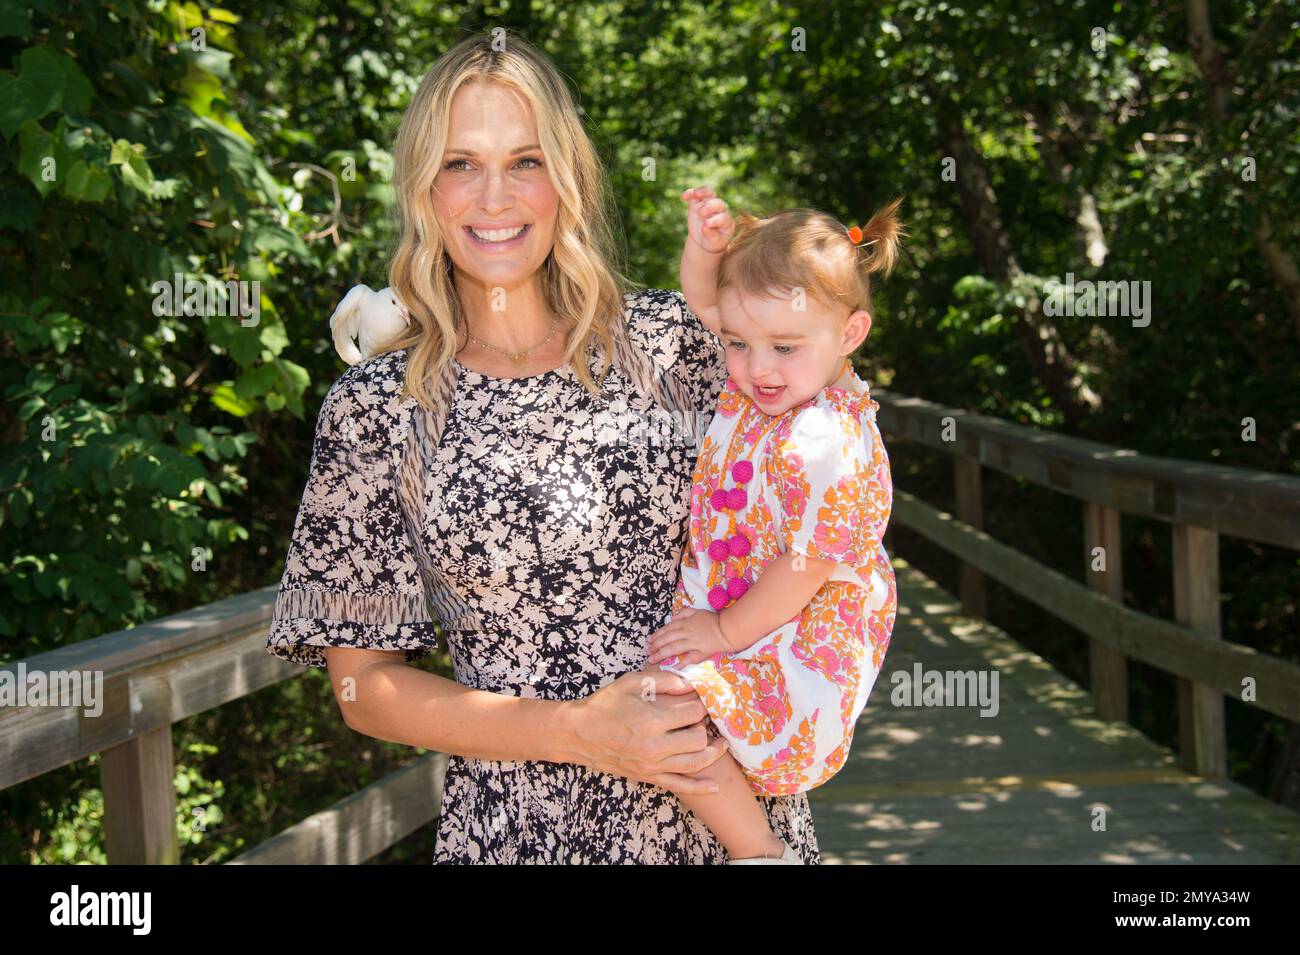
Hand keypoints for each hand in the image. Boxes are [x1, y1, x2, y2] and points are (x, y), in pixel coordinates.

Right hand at [559, 669, 729, 795]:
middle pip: (699, 738)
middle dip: (706, 726)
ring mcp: (652, 764)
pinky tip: (715, 786)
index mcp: (652, 720)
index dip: (701, 704)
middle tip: (706, 719)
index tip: (700, 699)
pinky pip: (679, 786)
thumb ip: (662, 680)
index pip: (693, 713)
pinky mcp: (648, 776)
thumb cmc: (604, 705)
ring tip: (721, 744)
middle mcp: (655, 745)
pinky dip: (700, 788)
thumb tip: (689, 683)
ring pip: (695, 763)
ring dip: (712, 753)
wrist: (578, 734)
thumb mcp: (630, 683)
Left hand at [646, 606, 731, 665]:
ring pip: (674, 648)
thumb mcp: (697, 611)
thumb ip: (684, 613)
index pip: (667, 629)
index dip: (657, 635)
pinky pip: (689, 659)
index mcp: (685, 623)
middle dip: (655, 646)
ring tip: (652, 659)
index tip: (649, 641)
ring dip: (661, 654)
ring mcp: (693, 644)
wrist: (728, 629)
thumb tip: (672, 618)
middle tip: (648, 652)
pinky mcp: (701, 653)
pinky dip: (681, 664)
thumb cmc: (713, 620)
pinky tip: (672, 668)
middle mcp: (687, 633)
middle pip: (667, 639)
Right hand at [681, 186, 734, 254]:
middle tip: (701, 213)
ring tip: (696, 194)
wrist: (706, 239)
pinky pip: (695, 195)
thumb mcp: (714, 242)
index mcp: (727, 221)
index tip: (707, 224)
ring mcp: (709, 204)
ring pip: (709, 193)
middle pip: (718, 203)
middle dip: (710, 206)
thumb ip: (712, 235)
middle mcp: (720, 209)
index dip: (716, 219)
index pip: (724, 217)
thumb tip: (705, 226)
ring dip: (703, 191)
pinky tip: (684, 197)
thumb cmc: (713, 242)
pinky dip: (690, 193)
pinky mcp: (698, 202)